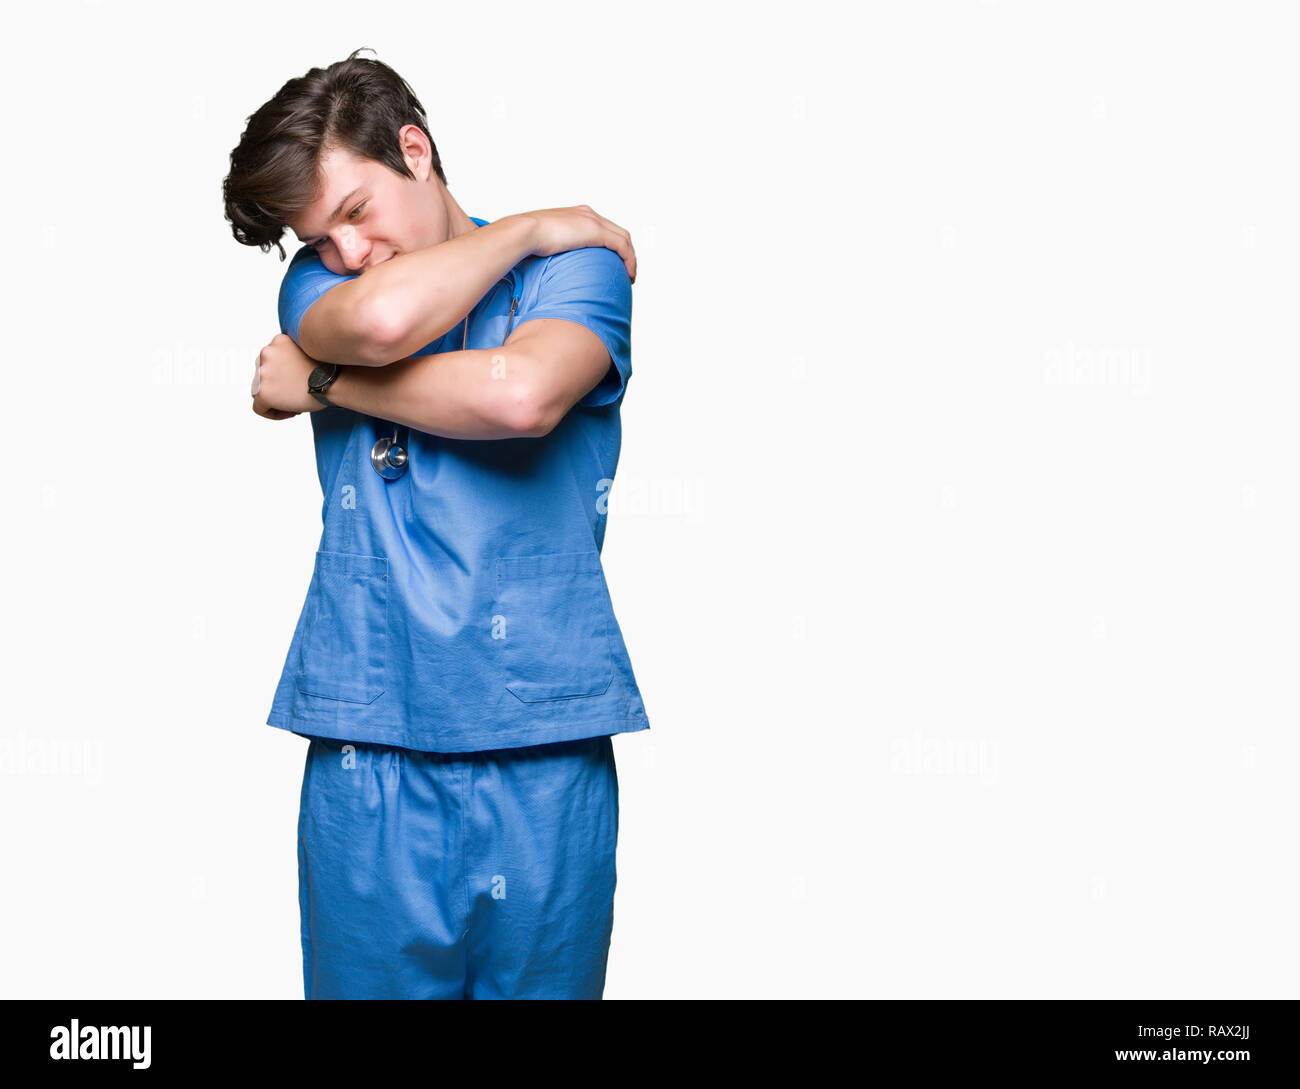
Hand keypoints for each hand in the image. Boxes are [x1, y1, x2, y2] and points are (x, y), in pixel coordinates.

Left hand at [251, 333, 324, 417]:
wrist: (332, 381)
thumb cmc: (328, 371)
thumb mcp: (309, 353)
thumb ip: (292, 358)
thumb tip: (286, 374)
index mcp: (278, 341)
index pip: (270, 360)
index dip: (283, 375)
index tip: (295, 383)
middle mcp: (266, 353)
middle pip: (263, 375)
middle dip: (278, 386)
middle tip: (296, 394)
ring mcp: (262, 372)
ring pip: (260, 391)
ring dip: (276, 399)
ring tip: (295, 403)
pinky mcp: (262, 391)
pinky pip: (259, 408)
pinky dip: (273, 413)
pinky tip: (291, 411)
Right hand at [521, 205, 636, 282]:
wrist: (525, 231)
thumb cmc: (526, 240)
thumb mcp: (544, 243)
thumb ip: (553, 248)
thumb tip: (547, 265)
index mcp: (577, 214)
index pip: (603, 227)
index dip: (613, 244)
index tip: (613, 262)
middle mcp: (588, 214)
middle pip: (617, 232)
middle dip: (626, 252)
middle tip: (626, 270)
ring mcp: (593, 221)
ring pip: (624, 239)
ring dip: (630, 258)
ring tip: (630, 276)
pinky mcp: (596, 231)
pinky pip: (622, 247)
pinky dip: (629, 261)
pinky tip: (629, 275)